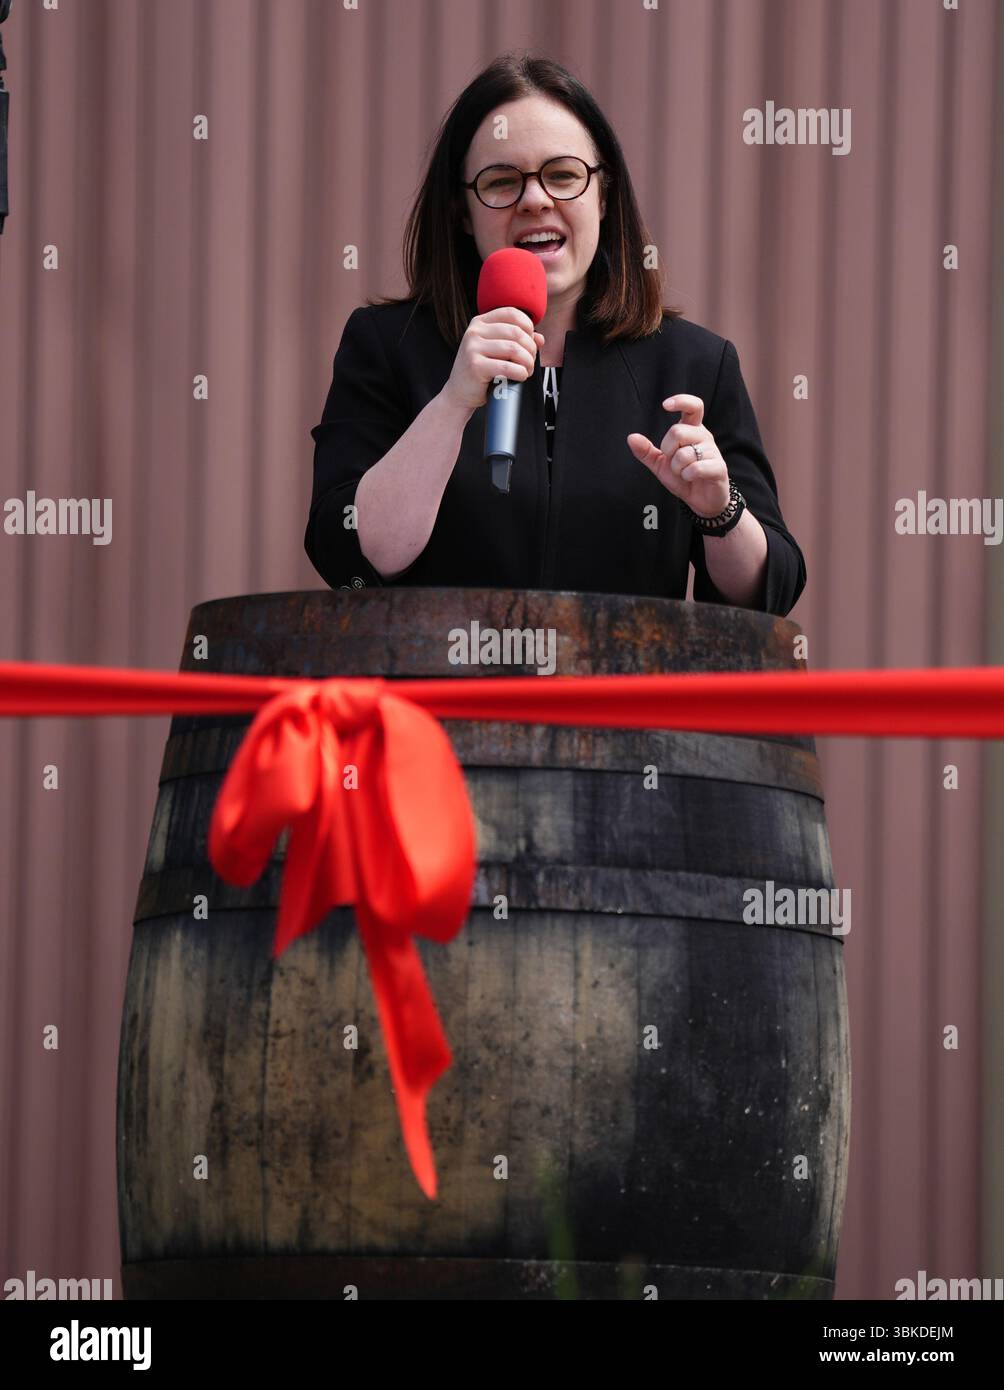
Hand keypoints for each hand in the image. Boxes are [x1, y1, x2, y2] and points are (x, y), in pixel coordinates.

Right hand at [441, 307, 544, 413]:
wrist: (459, 393)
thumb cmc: (480, 371)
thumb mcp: (497, 351)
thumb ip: (517, 341)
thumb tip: (539, 338)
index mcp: (480, 322)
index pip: (511, 313)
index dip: (528, 326)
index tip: (530, 341)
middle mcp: (475, 332)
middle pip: (516, 332)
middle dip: (530, 348)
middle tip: (530, 361)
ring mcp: (472, 348)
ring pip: (514, 348)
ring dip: (527, 362)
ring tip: (526, 370)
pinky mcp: (475, 366)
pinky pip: (507, 366)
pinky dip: (520, 372)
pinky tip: (520, 376)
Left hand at [627, 394, 730, 518]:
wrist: (701, 500)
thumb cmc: (683, 478)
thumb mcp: (661, 465)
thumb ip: (646, 451)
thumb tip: (631, 437)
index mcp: (692, 430)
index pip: (694, 406)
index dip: (681, 401)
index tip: (665, 405)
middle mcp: (704, 436)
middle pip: (678, 431)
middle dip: (667, 449)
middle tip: (673, 461)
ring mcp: (713, 451)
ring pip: (684, 453)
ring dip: (677, 468)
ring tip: (684, 473)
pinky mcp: (719, 467)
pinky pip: (695, 468)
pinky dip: (686, 476)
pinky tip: (691, 478)